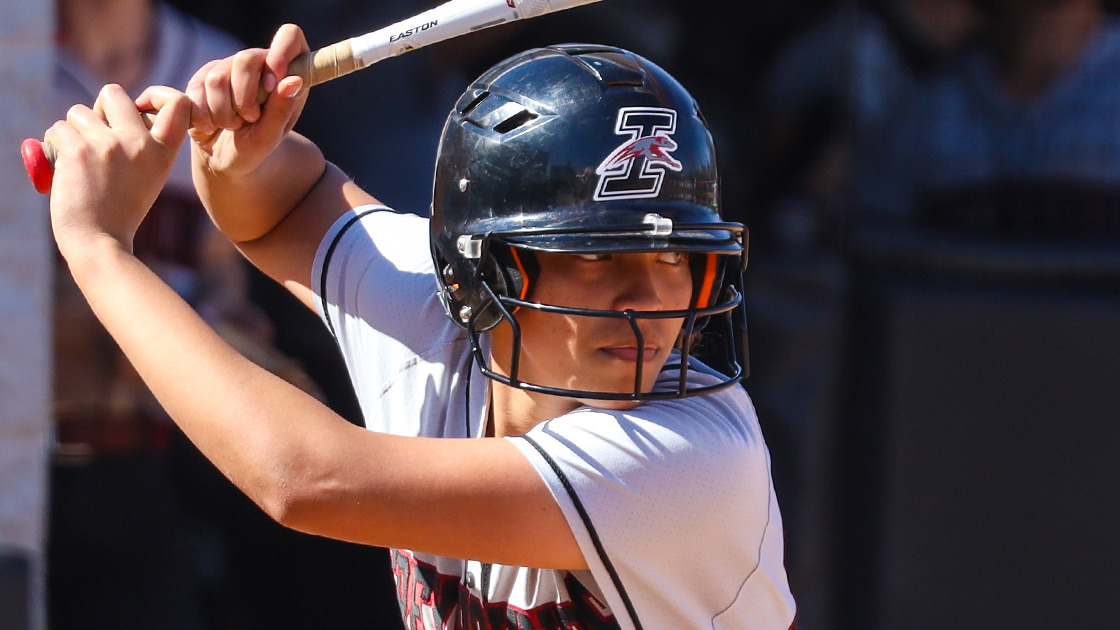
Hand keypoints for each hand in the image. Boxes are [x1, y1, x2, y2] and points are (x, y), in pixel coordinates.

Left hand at [46, 84, 190, 257]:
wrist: (98, 240)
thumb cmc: (119, 211)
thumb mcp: (147, 176)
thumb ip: (141, 144)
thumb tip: (114, 110)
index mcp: (162, 152)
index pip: (179, 104)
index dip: (159, 94)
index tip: (142, 106)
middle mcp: (140, 143)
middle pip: (113, 93)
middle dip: (97, 109)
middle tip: (95, 137)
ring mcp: (109, 144)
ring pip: (78, 112)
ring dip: (72, 132)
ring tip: (79, 162)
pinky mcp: (78, 150)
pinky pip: (58, 129)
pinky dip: (54, 146)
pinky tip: (64, 169)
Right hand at [187, 24, 310, 175]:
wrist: (225, 158)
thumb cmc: (256, 147)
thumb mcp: (272, 135)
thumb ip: (283, 108)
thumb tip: (293, 80)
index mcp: (287, 70)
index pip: (290, 37)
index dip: (281, 53)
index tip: (272, 84)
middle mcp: (258, 62)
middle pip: (245, 58)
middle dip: (245, 97)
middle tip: (250, 119)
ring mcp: (228, 67)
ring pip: (217, 78)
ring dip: (224, 113)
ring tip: (232, 126)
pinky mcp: (201, 78)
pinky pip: (196, 89)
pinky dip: (204, 115)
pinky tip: (211, 126)